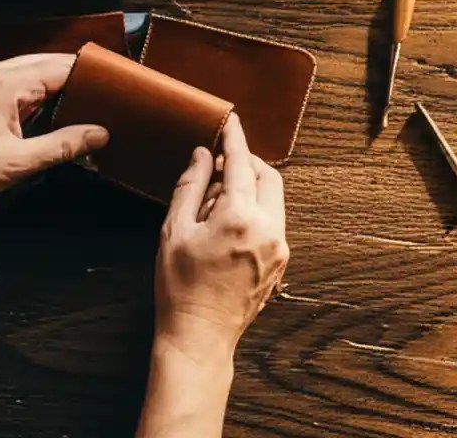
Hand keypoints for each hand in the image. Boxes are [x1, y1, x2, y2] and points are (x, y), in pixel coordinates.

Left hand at [0, 53, 107, 230]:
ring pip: (38, 73)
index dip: (96, 75)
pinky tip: (64, 111)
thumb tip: (103, 133)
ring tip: (97, 102)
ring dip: (66, 85)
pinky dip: (47, 93)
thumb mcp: (17, 162)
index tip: (125, 87)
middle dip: (84, 76)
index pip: (64, 67)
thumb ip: (63, 145)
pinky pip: (25, 85)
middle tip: (117, 95)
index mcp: (8, 82)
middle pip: (52, 64)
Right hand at [138, 114, 286, 437]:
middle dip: (247, 163)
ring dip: (250, 189)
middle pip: (268, 176)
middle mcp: (269, 227)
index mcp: (240, 216)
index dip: (234, 139)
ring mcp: (280, 246)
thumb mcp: (174, 230)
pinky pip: (273, 222)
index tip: (230, 121)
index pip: (241, 163)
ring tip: (216, 201)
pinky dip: (255, 211)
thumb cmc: (179, 285)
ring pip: (273, 199)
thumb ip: (191, 186)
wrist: (200, 334)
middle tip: (220, 164)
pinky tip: (227, 224)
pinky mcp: (282, 261)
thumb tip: (202, 155)